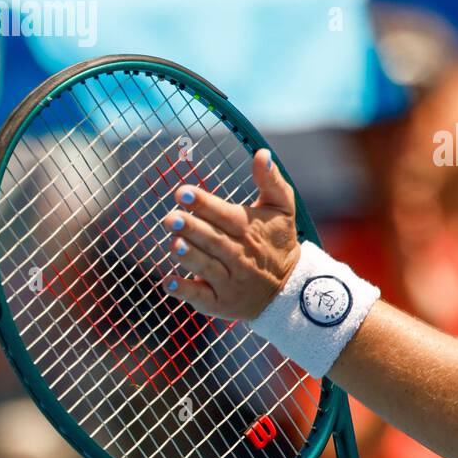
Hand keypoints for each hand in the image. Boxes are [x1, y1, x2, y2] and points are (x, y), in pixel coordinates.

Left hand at [160, 149, 301, 321]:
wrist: (290, 288)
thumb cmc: (278, 240)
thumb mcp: (282, 208)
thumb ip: (270, 180)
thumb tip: (262, 153)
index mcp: (249, 230)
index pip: (225, 215)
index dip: (204, 204)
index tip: (183, 192)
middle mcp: (240, 256)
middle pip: (213, 241)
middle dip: (192, 228)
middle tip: (170, 217)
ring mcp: (230, 282)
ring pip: (207, 268)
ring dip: (190, 256)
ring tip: (174, 243)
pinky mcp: (221, 303)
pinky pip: (202, 298)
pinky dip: (185, 291)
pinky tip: (168, 283)